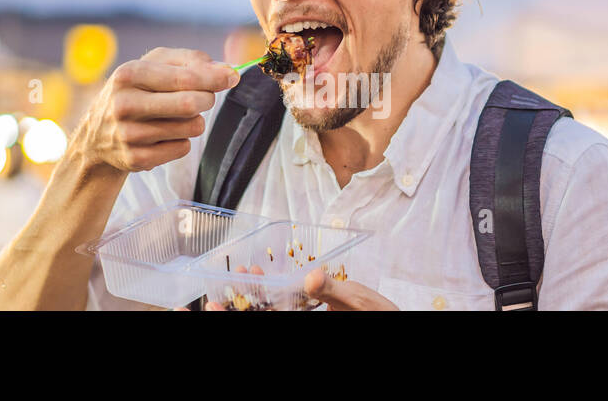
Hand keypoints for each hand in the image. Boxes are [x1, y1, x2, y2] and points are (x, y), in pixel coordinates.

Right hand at [72, 47, 238, 171]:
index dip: (214, 78)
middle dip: (206, 99)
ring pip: (191, 128)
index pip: (183, 78)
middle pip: (190, 104)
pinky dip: (181, 141)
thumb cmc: (135, 90)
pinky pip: (182, 148)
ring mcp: (128, 135)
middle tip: (203, 98)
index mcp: (129, 74)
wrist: (96, 135)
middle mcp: (124, 104)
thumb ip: (191, 61)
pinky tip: (163, 136)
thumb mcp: (153, 65)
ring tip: (175, 117)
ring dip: (194, 121)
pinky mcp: (135, 159)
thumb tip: (226, 71)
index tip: (233, 77)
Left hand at [182, 267, 398, 310]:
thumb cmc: (381, 315)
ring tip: (236, 280)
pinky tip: (261, 282)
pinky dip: (266, 300)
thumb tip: (310, 277)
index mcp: (307, 329)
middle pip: (257, 323)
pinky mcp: (308, 319)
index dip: (234, 318)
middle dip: (234, 310)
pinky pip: (281, 312)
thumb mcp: (359, 303)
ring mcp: (302, 325)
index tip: (213, 306)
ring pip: (266, 318)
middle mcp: (300, 328)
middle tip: (216, 292)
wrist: (394, 319)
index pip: (264, 325)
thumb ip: (333, 290)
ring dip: (249, 303)